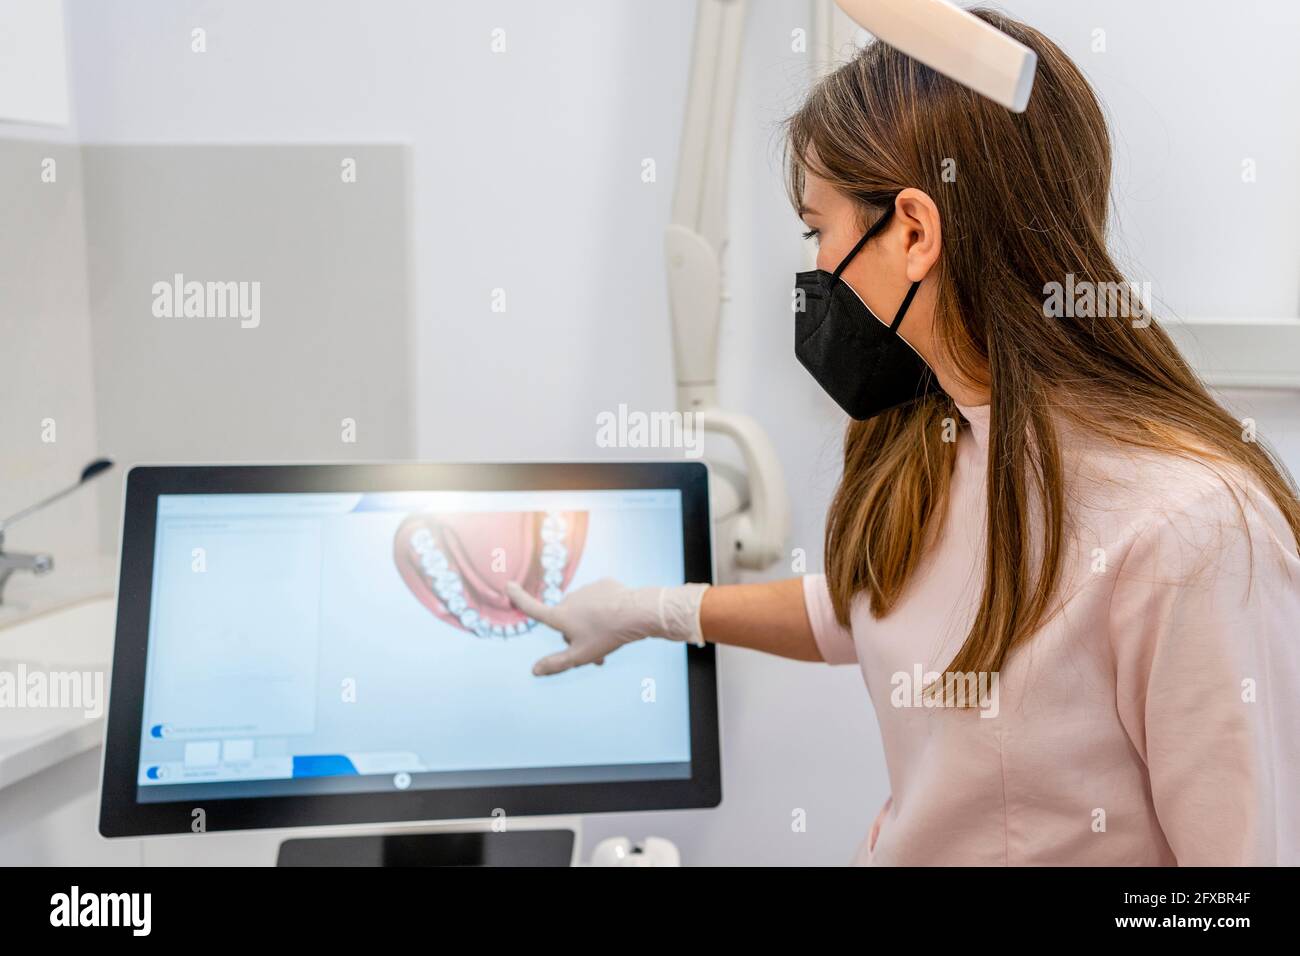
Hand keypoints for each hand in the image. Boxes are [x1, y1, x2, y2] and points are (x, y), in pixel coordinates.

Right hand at [506, 578, 708, 676]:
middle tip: (595, 652)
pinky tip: (617, 618)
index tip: (508, 585)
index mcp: (560, 616)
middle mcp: (569, 599)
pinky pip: (600, 600)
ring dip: (592, 623)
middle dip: (576, 634)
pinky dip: (605, 610)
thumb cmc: (605, 636)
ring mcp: (587, 589)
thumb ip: (556, 664)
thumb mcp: (580, 656)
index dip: (518, 598)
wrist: (635, 612)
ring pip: (585, 611)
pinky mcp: (604, 584)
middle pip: (567, 620)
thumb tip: (534, 671)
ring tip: (609, 637)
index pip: (533, 608)